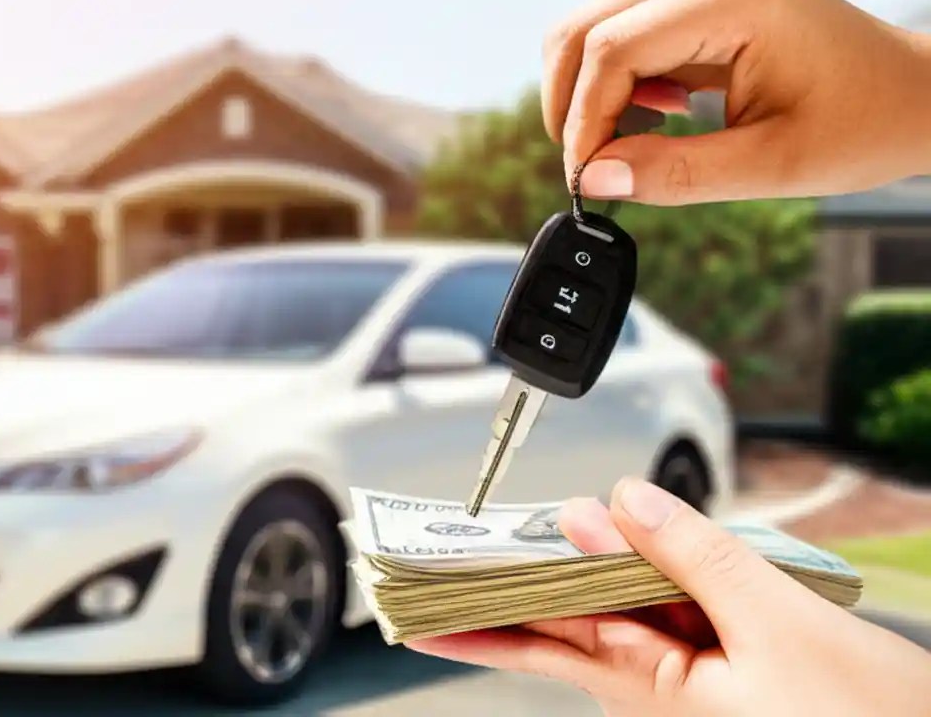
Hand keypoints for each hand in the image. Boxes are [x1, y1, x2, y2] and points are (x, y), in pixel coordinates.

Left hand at [407, 479, 930, 716]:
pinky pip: (660, 611)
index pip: (534, 638)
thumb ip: (694, 556)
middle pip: (560, 621)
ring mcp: (683, 680)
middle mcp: (652, 690)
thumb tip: (615, 501)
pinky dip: (644, 573)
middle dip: (505, 581)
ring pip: (612, 608)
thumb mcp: (778, 625)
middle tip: (442, 548)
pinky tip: (632, 540)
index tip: (415, 600)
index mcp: (647, 689)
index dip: (472, 612)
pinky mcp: (716, 665)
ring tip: (527, 521)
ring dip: (577, 566)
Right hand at [544, 0, 930, 204]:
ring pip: (590, 26)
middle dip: (570, 102)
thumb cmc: (864, 123)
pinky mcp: (696, 7)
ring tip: (631, 138)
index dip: (587, 119)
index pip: (614, 48)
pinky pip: (621, 35)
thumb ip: (676, 173)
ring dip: (588, 91)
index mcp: (735, 1)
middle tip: (590, 164)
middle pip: (583, 26)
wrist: (912, 97)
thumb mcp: (771, 166)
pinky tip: (658, 112)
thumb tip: (597, 177)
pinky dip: (616, 82)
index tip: (588, 177)